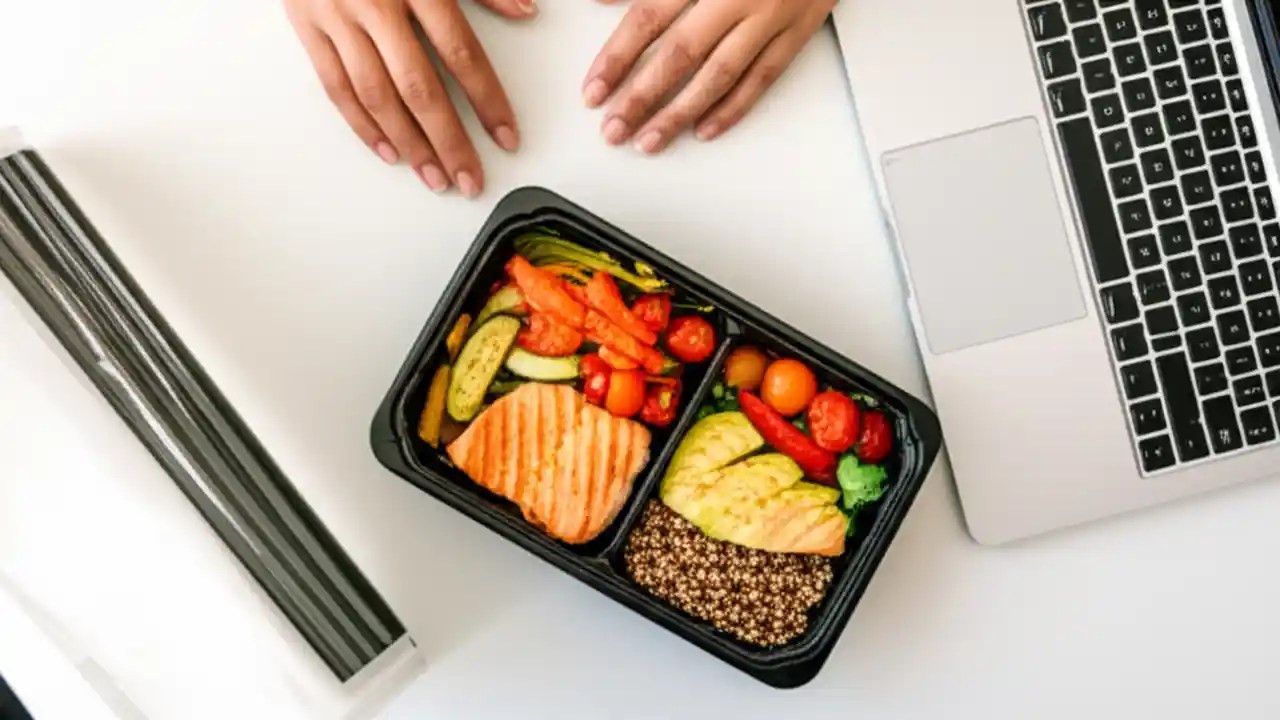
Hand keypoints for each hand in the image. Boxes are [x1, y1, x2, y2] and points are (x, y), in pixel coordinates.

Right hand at [284, 0, 535, 195]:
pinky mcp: (306, 25)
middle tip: (470, 178)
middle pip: (419, 87)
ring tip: (435, 176)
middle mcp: (376, 2)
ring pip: (376, 95)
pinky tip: (390, 151)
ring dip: (410, 143)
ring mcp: (337, 16)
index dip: (487, 100)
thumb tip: (526, 10)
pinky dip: (363, 125)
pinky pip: (335, 86)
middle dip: (449, 140)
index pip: (461, 54)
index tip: (506, 136)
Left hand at [583, 0, 835, 153]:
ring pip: (719, 74)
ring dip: (681, 113)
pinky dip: (732, 108)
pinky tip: (704, 129)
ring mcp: (771, 16)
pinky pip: (763, 77)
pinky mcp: (798, 30)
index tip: (594, 91)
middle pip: (681, 53)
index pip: (648, 17)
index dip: (617, 58)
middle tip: (614, 128)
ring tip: (650, 139)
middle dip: (641, 97)